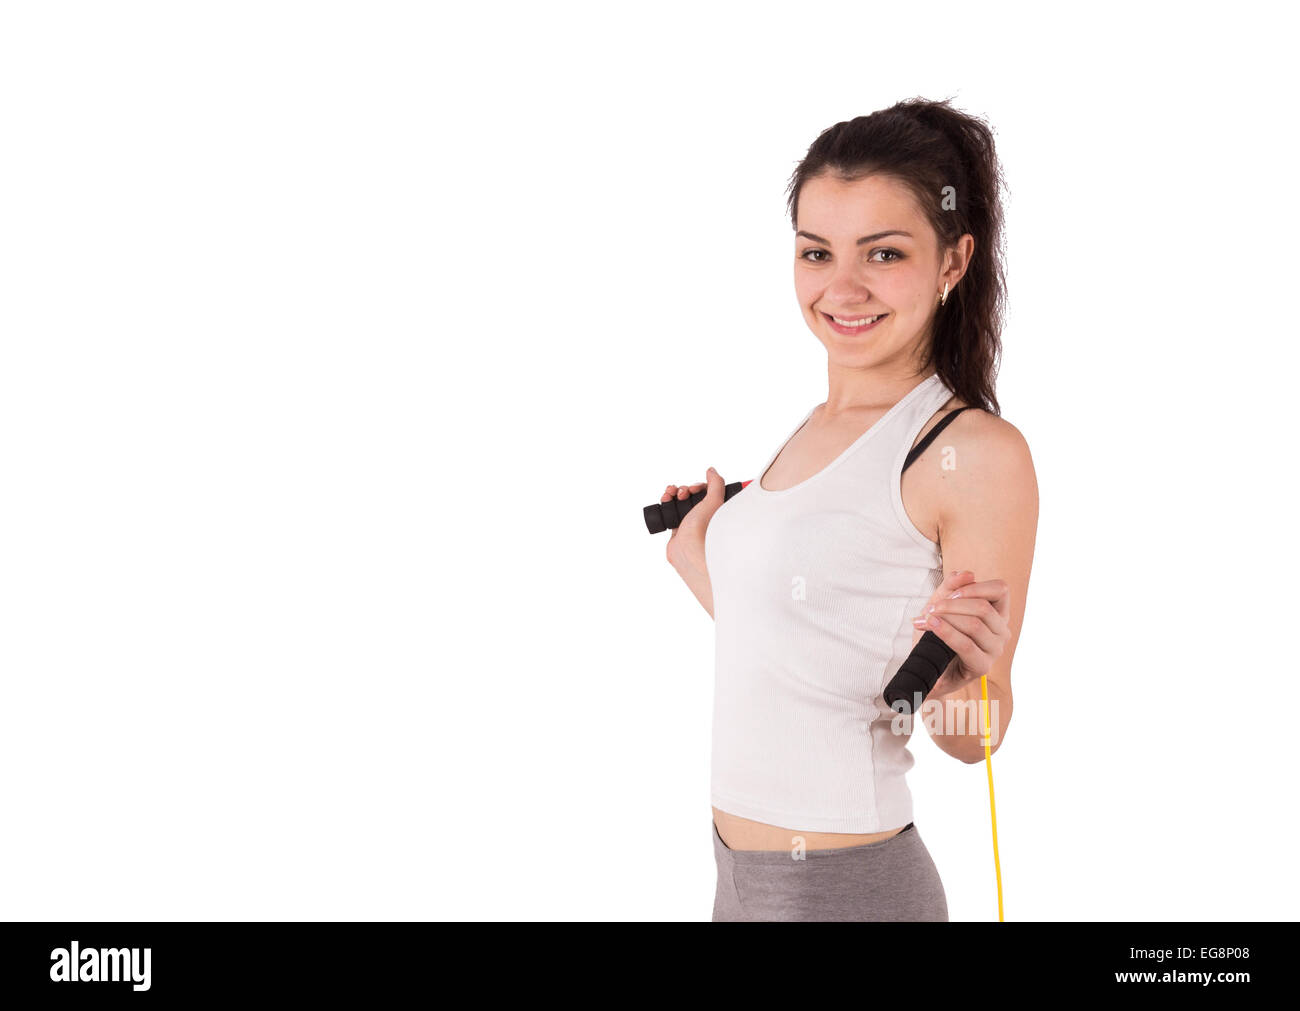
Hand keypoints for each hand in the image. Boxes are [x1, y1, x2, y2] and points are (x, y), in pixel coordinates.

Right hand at [661, 467, 724, 569]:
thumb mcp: (714, 501)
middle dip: (683, 490)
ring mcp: (688, 523)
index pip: (706, 493)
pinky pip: (670, 511)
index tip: (694, 489)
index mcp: (714, 512)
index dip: (698, 487)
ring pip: (679, 502)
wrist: (689, 550)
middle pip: (691, 496)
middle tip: (683, 494)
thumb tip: (711, 470)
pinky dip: (666, 502)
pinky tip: (665, 499)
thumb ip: (716, 484)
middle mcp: (702, 517)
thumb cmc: (704, 529)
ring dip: (673, 493)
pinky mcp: (676, 529)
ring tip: (670, 494)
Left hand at [909, 570, 1010, 697]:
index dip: (976, 587)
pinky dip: (946, 632)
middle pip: (983, 608)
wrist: (925, 666)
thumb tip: (967, 574)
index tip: (952, 593)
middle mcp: (1001, 631)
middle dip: (952, 604)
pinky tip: (931, 626)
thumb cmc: (936, 635)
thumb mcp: (940, 604)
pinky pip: (966, 645)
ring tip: (925, 619)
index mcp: (997, 613)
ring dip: (946, 618)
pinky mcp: (982, 666)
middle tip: (930, 608)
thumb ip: (951, 586)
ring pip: (974, 625)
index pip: (1001, 590)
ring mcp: (994, 650)